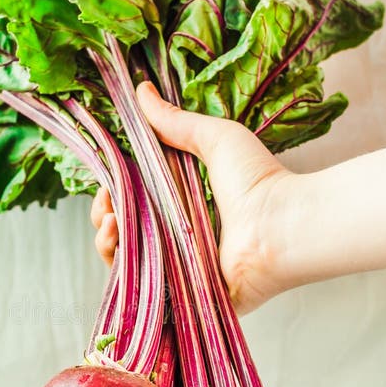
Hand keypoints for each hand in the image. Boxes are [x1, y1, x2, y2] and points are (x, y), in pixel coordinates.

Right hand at [91, 82, 294, 314]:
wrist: (282, 227)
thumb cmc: (258, 182)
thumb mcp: (215, 139)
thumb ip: (177, 120)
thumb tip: (142, 90)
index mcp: (183, 207)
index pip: (133, 204)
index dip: (113, 194)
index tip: (107, 183)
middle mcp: (178, 239)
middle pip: (123, 233)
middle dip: (103, 216)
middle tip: (108, 203)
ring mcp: (178, 270)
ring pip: (124, 262)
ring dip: (106, 240)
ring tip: (110, 221)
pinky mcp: (182, 296)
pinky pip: (140, 292)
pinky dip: (119, 271)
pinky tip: (114, 245)